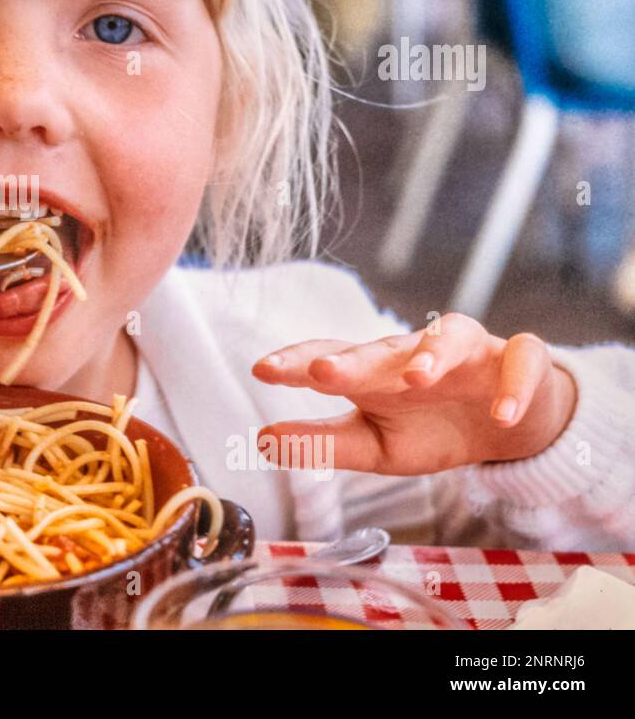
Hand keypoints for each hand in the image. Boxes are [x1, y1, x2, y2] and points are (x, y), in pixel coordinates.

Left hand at [250, 313, 578, 474]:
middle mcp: (415, 354)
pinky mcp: (518, 363)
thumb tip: (262, 440)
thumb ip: (321, 442)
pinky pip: (520, 362)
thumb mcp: (373, 446)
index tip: (261, 369)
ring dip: (433, 353)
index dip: (295, 362)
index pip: (329, 359)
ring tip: (416, 378)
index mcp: (374, 373)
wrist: (508, 428)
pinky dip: (513, 386)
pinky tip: (501, 413)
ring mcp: (468, 353)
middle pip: (381, 349)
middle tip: (323, 373)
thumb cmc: (430, 429)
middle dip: (353, 360)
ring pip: (450, 337)